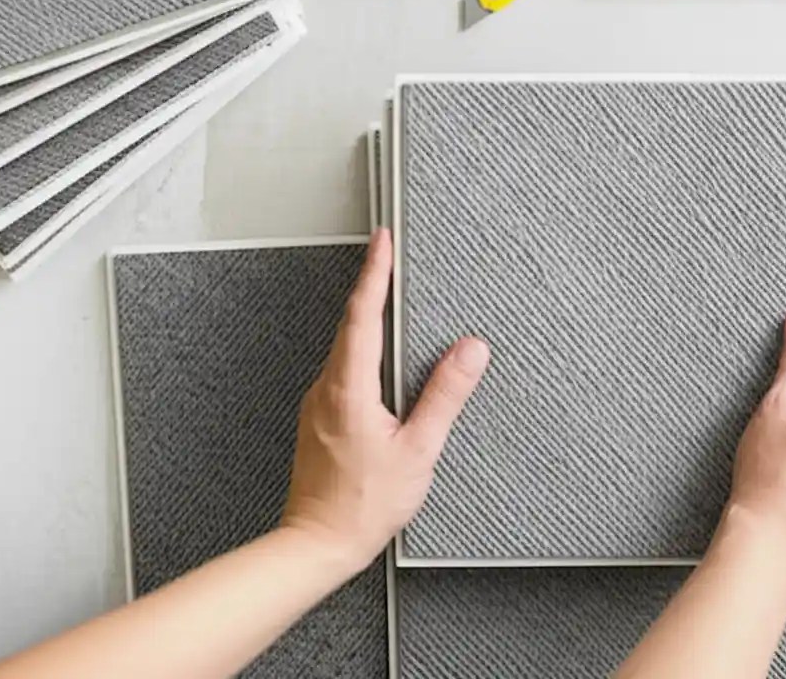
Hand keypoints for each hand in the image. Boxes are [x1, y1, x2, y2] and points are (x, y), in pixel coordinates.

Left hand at [281, 229, 489, 570]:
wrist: (317, 543)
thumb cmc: (363, 505)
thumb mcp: (419, 448)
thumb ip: (444, 395)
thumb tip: (469, 351)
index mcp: (348, 388)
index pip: (362, 315)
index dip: (374, 273)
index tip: (383, 241)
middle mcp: (325, 389)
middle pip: (349, 326)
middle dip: (370, 288)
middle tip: (388, 257)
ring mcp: (316, 405)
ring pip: (344, 351)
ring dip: (367, 324)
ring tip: (390, 302)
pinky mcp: (317, 420)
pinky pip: (341, 374)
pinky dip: (362, 357)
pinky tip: (380, 367)